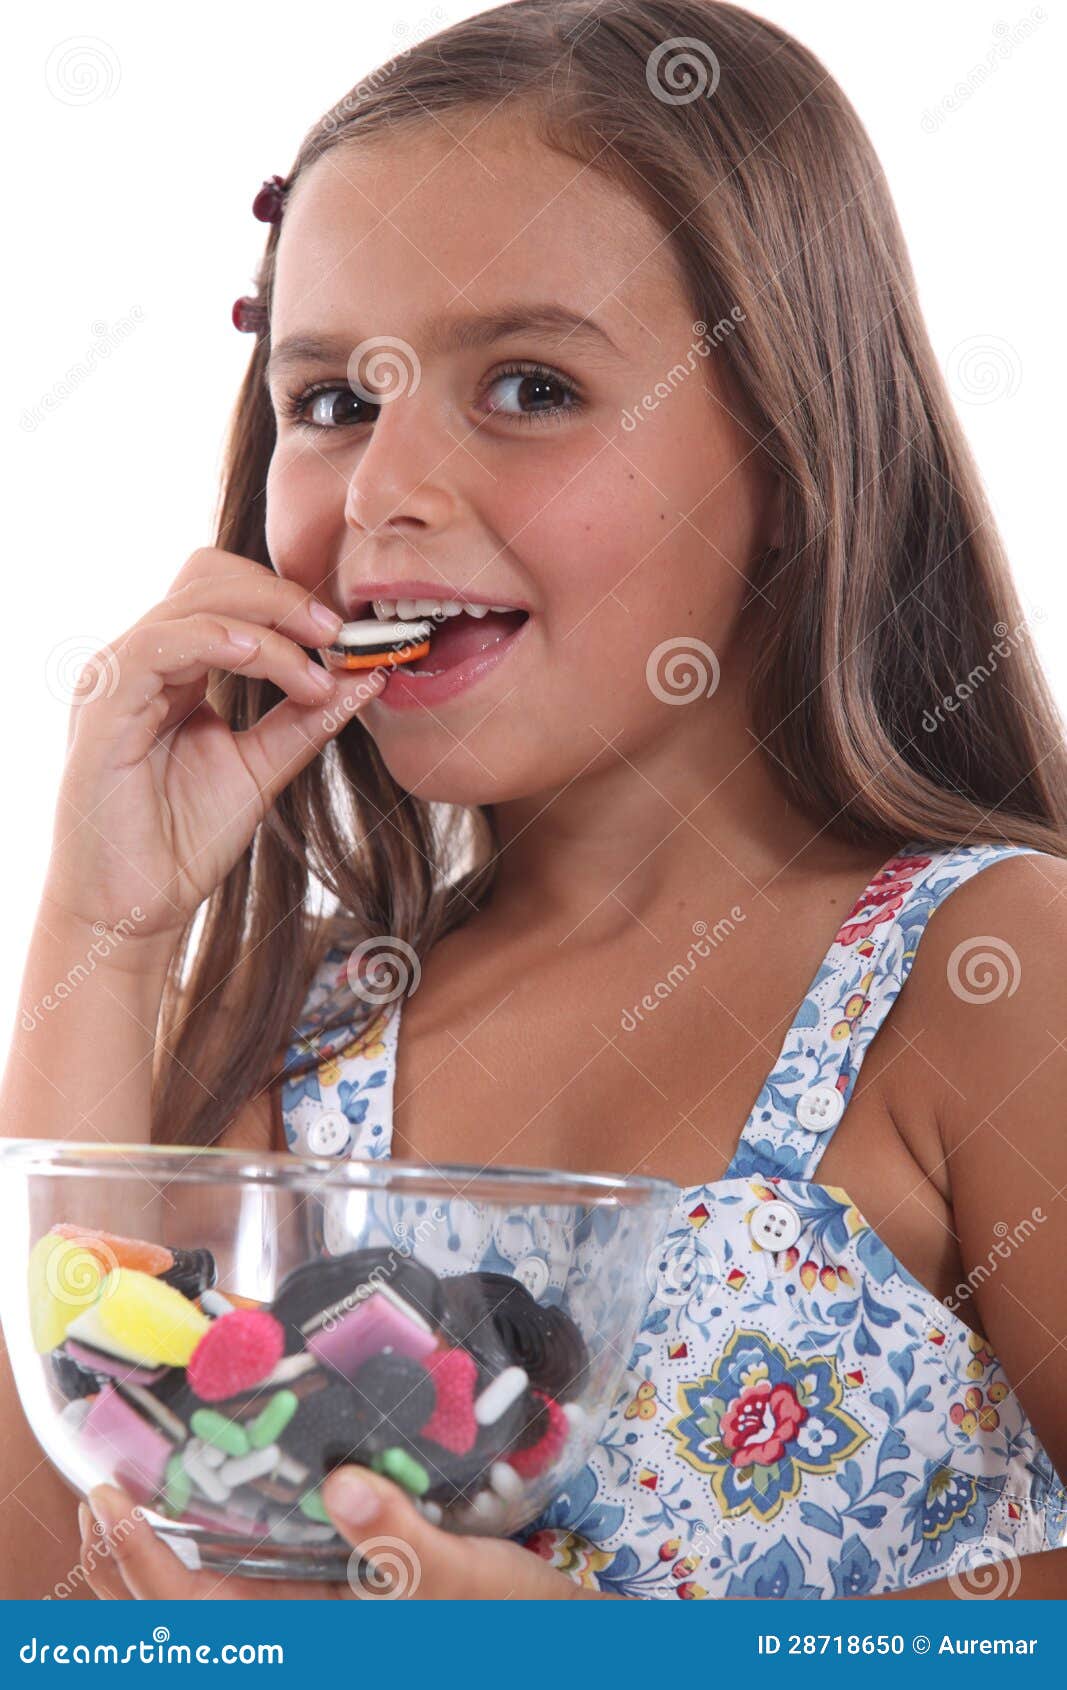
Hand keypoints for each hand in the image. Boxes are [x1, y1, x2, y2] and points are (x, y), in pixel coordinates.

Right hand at [46, 546, 383, 947]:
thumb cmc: (182, 843)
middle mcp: (141, 662)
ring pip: (193, 602)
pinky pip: (161, 643)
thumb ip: (307, 720)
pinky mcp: (102, 706)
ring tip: (315, 668)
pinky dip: (219, 641)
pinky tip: (263, 660)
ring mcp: (116, 679)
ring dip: (268, 623)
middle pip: (212, 578)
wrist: (132, 910)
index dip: (290, 601)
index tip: (347, 638)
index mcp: (173, 669)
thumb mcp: (262, 769)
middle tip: (338, 636)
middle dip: (285, 598)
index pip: (229, 593)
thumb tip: (368, 675)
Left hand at [77, 1467, 589, 1600]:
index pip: (197, 1622)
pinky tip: (226, 1512)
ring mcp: (322, 1629)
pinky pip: (261, 1594)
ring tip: (141, 1497)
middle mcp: (307, 1642)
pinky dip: (226, 1557)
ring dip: (169, 1562)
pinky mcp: (344, 1612)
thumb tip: (342, 1487)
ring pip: (219, 1610)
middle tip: (102, 1487)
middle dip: (133, 1563)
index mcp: (317, 1645)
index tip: (107, 1500)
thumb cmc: (516, 1627)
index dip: (141, 1567)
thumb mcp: (462, 1579)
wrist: (563, 1647)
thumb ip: (399, 1539)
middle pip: (190, 1622)